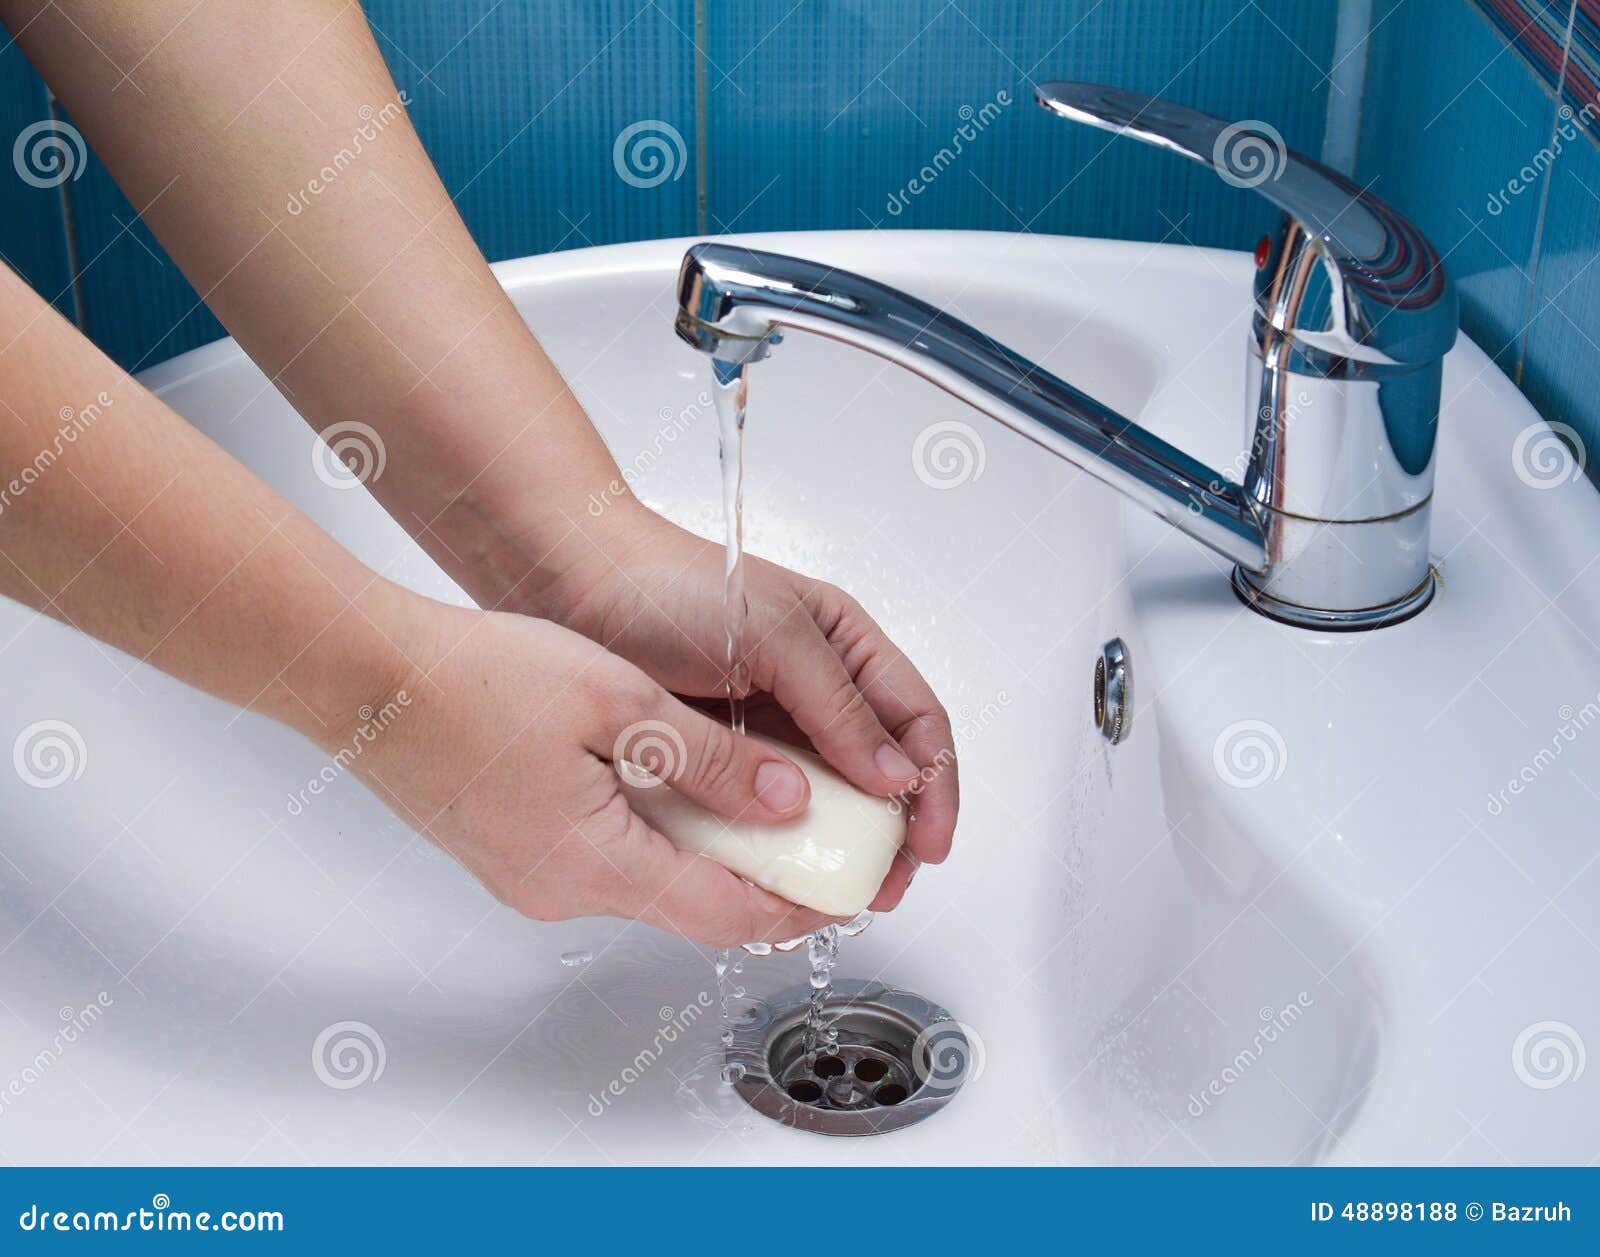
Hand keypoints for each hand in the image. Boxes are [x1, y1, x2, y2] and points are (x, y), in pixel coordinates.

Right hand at [342, 601, 843, 946]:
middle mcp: (561, 890)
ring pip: (650, 881)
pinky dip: (659, 837)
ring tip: (764, 808)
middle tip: (819, 843)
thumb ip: (710, 760)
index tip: (848, 889)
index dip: (798, 905)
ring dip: (710, 855)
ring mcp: (529, 878)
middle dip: (762, 881)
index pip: (727, 912)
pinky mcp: (510, 853)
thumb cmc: (474, 678)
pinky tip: (681, 790)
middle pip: (693, 905)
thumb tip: (784, 800)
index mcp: (596, 865)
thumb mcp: (617, 703)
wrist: (363, 676)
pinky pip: (607, 860)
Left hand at [521, 501, 958, 910]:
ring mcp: (770, 729)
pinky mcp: (722, 759)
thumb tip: (896, 775)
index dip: (934, 785)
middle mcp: (818, 692)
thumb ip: (837, 703)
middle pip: (882, 774)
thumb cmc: (671, 586)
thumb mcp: (772, 634)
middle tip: (884, 886)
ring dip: (840, 850)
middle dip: (894, 834)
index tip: (928, 844)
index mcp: (848, 647)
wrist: (576, 587)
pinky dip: (780, 847)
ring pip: (826, 802)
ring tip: (839, 893)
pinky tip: (779, 875)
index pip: (917, 722)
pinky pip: (764, 812)